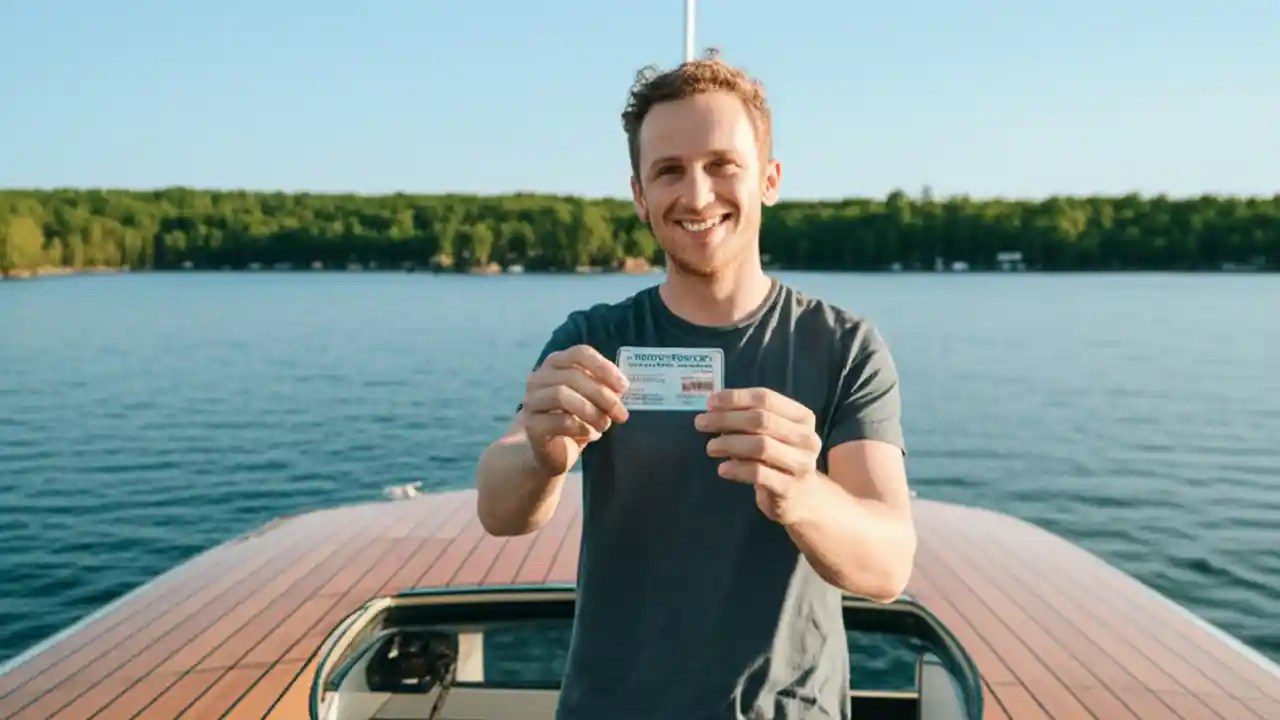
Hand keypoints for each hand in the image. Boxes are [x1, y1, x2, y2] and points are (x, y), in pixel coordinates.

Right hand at [522, 345, 629, 474]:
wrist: (554, 452)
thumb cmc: (576, 419)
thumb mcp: (593, 399)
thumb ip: (604, 388)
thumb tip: (620, 387)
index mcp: (556, 363)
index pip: (580, 353)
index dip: (604, 367)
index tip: (624, 387)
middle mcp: (538, 378)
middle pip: (573, 376)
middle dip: (603, 395)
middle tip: (620, 413)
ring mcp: (532, 401)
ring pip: (561, 395)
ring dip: (591, 411)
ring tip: (604, 425)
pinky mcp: (532, 425)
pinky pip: (558, 421)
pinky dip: (581, 428)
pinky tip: (590, 435)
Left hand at [695, 388, 821, 524]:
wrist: (803, 498)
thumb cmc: (780, 459)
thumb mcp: (773, 435)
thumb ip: (749, 420)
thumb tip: (714, 409)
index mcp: (802, 418)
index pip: (766, 398)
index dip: (735, 398)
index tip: (710, 403)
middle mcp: (806, 438)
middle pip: (761, 420)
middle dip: (726, 419)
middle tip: (701, 423)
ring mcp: (800, 464)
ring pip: (760, 445)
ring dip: (728, 443)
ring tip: (710, 447)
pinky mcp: (788, 488)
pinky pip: (758, 473)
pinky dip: (736, 468)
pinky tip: (722, 469)